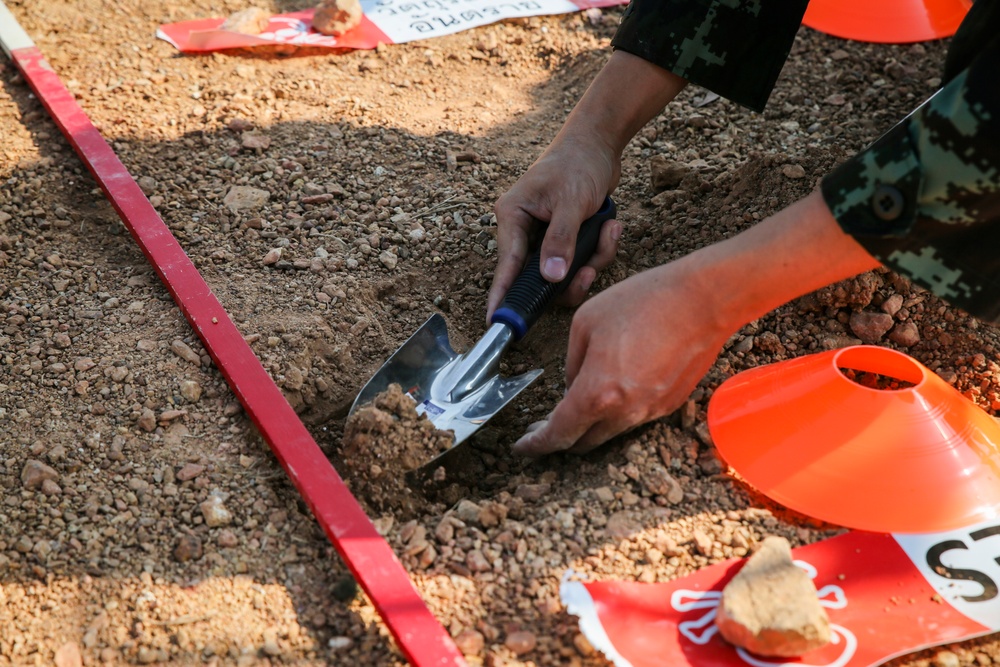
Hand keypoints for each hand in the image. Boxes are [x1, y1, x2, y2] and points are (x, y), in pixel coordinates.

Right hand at [487, 135, 621, 319]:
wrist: (599, 143)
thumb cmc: (579, 163)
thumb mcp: (571, 202)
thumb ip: (561, 240)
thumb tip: (550, 278)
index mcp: (513, 216)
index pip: (507, 264)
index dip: (502, 294)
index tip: (495, 321)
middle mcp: (524, 230)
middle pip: (540, 276)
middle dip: (571, 276)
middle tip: (589, 271)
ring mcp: (545, 236)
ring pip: (564, 273)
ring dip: (592, 259)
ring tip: (609, 231)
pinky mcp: (565, 239)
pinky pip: (580, 261)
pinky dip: (599, 250)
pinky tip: (611, 225)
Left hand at [511, 259, 730, 455]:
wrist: (704, 300)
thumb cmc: (644, 302)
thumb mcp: (585, 323)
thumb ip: (571, 363)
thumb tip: (571, 385)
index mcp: (597, 393)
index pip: (558, 434)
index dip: (536, 444)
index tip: (522, 447)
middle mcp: (625, 412)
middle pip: (584, 442)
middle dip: (560, 438)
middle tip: (543, 426)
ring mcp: (651, 412)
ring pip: (610, 432)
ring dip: (590, 425)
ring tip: (578, 405)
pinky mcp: (670, 405)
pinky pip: (634, 418)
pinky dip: (616, 413)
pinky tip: (613, 389)